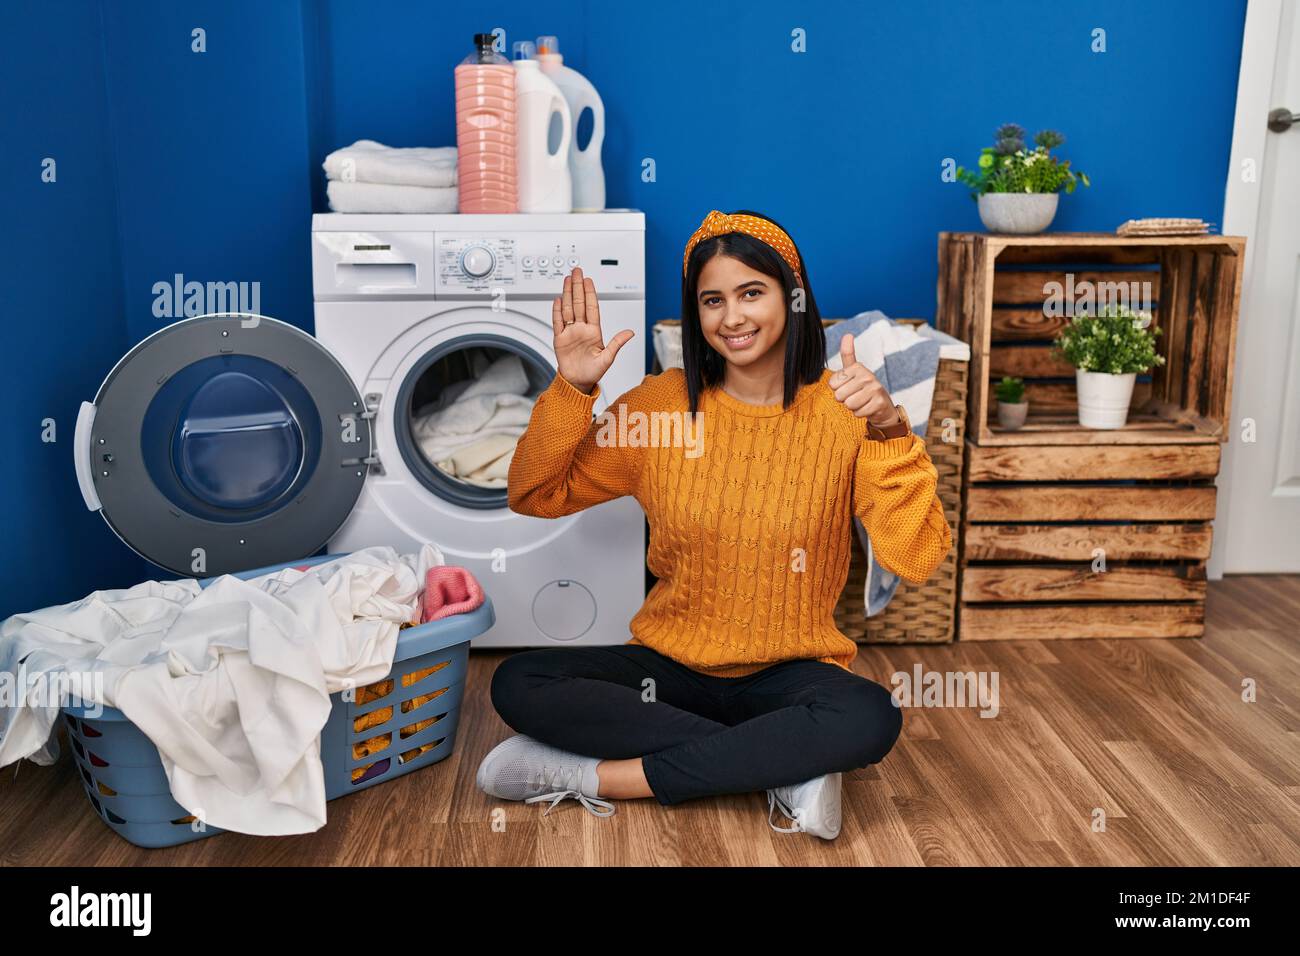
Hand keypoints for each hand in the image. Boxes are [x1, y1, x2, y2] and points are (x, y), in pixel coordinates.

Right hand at [551, 267, 634, 393]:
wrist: (577, 382)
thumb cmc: (593, 372)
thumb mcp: (608, 358)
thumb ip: (617, 343)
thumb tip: (630, 333)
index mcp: (594, 332)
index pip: (592, 308)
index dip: (590, 294)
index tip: (589, 281)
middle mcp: (582, 329)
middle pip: (578, 303)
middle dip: (578, 287)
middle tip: (577, 272)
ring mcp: (570, 332)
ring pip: (568, 309)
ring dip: (567, 294)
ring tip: (567, 280)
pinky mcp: (560, 339)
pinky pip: (557, 322)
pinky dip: (557, 311)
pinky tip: (558, 299)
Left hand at [828, 333, 899, 424]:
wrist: (882, 406)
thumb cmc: (863, 387)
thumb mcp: (853, 371)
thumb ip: (848, 354)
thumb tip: (848, 334)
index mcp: (858, 367)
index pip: (832, 384)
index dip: (837, 389)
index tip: (847, 385)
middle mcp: (867, 375)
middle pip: (839, 395)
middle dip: (844, 399)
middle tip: (855, 395)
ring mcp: (874, 389)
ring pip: (848, 404)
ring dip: (853, 407)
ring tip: (861, 401)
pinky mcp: (878, 403)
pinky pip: (857, 413)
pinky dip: (860, 413)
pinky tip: (867, 407)